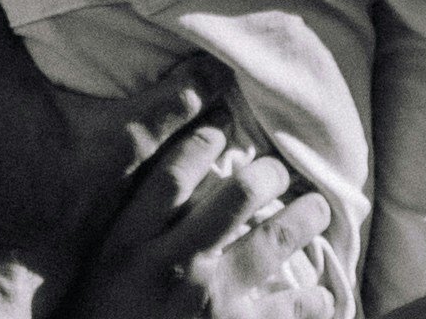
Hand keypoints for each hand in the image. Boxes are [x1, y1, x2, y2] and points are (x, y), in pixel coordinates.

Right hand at [72, 123, 343, 318]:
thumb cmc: (104, 318)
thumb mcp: (104, 269)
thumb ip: (135, 225)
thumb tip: (176, 175)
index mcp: (131, 246)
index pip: (174, 174)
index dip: (205, 140)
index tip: (224, 125)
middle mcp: (174, 268)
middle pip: (237, 195)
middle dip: (268, 173)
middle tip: (279, 171)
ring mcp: (209, 305)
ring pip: (273, 240)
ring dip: (304, 218)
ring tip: (316, 209)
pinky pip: (288, 308)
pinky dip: (312, 299)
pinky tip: (321, 295)